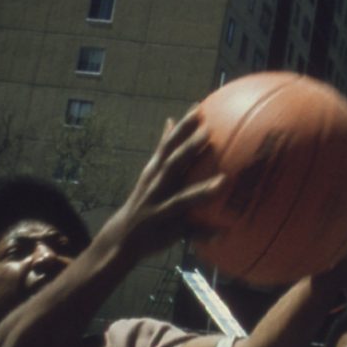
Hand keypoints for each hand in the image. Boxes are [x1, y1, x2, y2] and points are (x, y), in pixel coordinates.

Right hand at [102, 111, 222, 258]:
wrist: (121, 238)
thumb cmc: (145, 198)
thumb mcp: (151, 172)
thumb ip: (163, 148)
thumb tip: (171, 120)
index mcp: (155, 172)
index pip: (169, 145)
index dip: (183, 127)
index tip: (199, 108)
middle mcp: (156, 188)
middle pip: (173, 164)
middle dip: (189, 148)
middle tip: (209, 132)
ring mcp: (160, 209)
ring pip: (182, 198)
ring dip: (201, 191)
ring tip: (223, 181)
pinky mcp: (166, 231)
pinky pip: (188, 232)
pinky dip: (205, 233)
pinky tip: (225, 232)